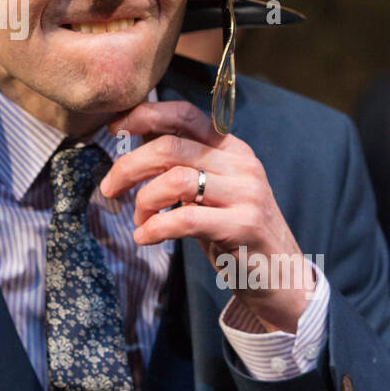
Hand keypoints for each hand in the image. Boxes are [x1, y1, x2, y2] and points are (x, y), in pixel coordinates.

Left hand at [100, 100, 310, 332]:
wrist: (280, 276)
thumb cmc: (233, 230)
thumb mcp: (211, 188)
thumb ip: (181, 162)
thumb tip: (134, 135)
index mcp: (230, 147)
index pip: (184, 114)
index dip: (145, 115)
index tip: (114, 128)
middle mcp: (241, 163)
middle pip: (170, 148)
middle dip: (129, 166)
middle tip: (108, 188)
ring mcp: (247, 193)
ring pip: (176, 180)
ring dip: (143, 201)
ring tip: (139, 221)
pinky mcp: (244, 225)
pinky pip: (186, 218)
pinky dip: (155, 228)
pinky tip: (144, 237)